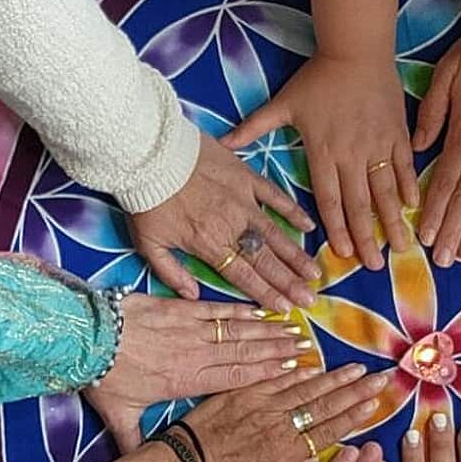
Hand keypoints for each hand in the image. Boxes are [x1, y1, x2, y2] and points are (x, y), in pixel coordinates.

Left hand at [84, 295, 310, 449]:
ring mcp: (188, 330)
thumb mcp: (118, 415)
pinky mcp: (177, 309)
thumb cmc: (102, 377)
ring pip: (237, 331)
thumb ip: (135, 441)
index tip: (293, 371)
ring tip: (293, 328)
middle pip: (245, 353)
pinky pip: (216, 311)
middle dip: (278, 350)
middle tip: (306, 346)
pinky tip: (259, 310)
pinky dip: (240, 311)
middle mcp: (195, 356)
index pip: (236, 378)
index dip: (267, 374)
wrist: (83, 336)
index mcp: (186, 383)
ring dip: (267, 329)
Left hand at [129, 133, 318, 311]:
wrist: (148, 152)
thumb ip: (171, 273)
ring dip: (296, 256)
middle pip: (265, 261)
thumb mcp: (148, 243)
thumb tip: (192, 296)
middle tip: (310, 299)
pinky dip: (292, 211)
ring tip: (315, 274)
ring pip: (275, 235)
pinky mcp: (245, 178)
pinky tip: (309, 227)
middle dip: (290, 283)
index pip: (244, 277)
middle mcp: (231, 227)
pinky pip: (274, 196)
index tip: (287, 309)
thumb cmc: (145, 198)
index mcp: (208, 245)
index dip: (267, 294)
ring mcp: (242, 202)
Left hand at [177, 362, 388, 461]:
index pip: (331, 430)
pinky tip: (316, 365)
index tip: (375, 403)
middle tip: (380, 378)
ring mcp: (263, 405)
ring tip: (358, 369)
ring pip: (307, 388)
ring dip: (335, 377)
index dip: (356, 415)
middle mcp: (281, 425)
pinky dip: (299, 371)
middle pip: (327, 404)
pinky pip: (278, 378)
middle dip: (357, 391)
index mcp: (288, 453)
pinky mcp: (246, 392)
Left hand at [224, 55, 417, 269]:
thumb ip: (253, 128)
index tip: (344, 254)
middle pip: (359, 204)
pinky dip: (409, 188)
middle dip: (367, 238)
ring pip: (385, 192)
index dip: (337, 229)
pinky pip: (404, 168)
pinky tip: (413, 208)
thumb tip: (222, 143)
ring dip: (392, 222)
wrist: (355, 50)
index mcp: (324, 153)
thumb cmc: (317, 79)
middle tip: (375, 266)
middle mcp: (351, 156)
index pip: (330, 200)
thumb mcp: (282, 104)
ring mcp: (377, 146)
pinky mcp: (397, 135)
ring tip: (400, 248)